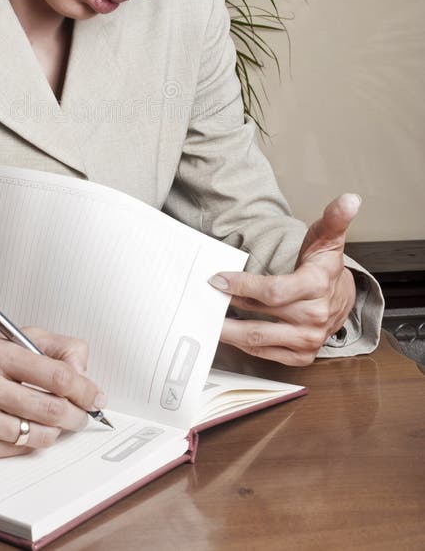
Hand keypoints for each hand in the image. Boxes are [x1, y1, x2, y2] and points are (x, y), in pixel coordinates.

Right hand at [0, 329, 105, 460]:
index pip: (56, 375)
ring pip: (38, 436)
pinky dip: (29, 441)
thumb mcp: (11, 338)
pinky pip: (17, 451)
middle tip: (83, 414)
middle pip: (51, 409)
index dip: (85, 389)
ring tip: (54, 420)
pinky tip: (24, 426)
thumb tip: (83, 372)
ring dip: (55, 430)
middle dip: (77, 414)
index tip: (96, 396)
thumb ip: (54, 347)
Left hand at [210, 194, 359, 365]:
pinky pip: (264, 354)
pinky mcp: (300, 355)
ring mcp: (308, 340)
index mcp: (317, 287)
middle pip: (260, 315)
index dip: (243, 286)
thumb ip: (334, 218)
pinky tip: (228, 333)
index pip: (273, 291)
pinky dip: (242, 345)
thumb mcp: (327, 238)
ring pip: (258, 339)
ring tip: (207, 318)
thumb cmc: (323, 266)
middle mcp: (314, 317)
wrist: (339, 296)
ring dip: (229, 331)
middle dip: (228, 305)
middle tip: (203, 297)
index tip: (218, 278)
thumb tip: (350, 199)